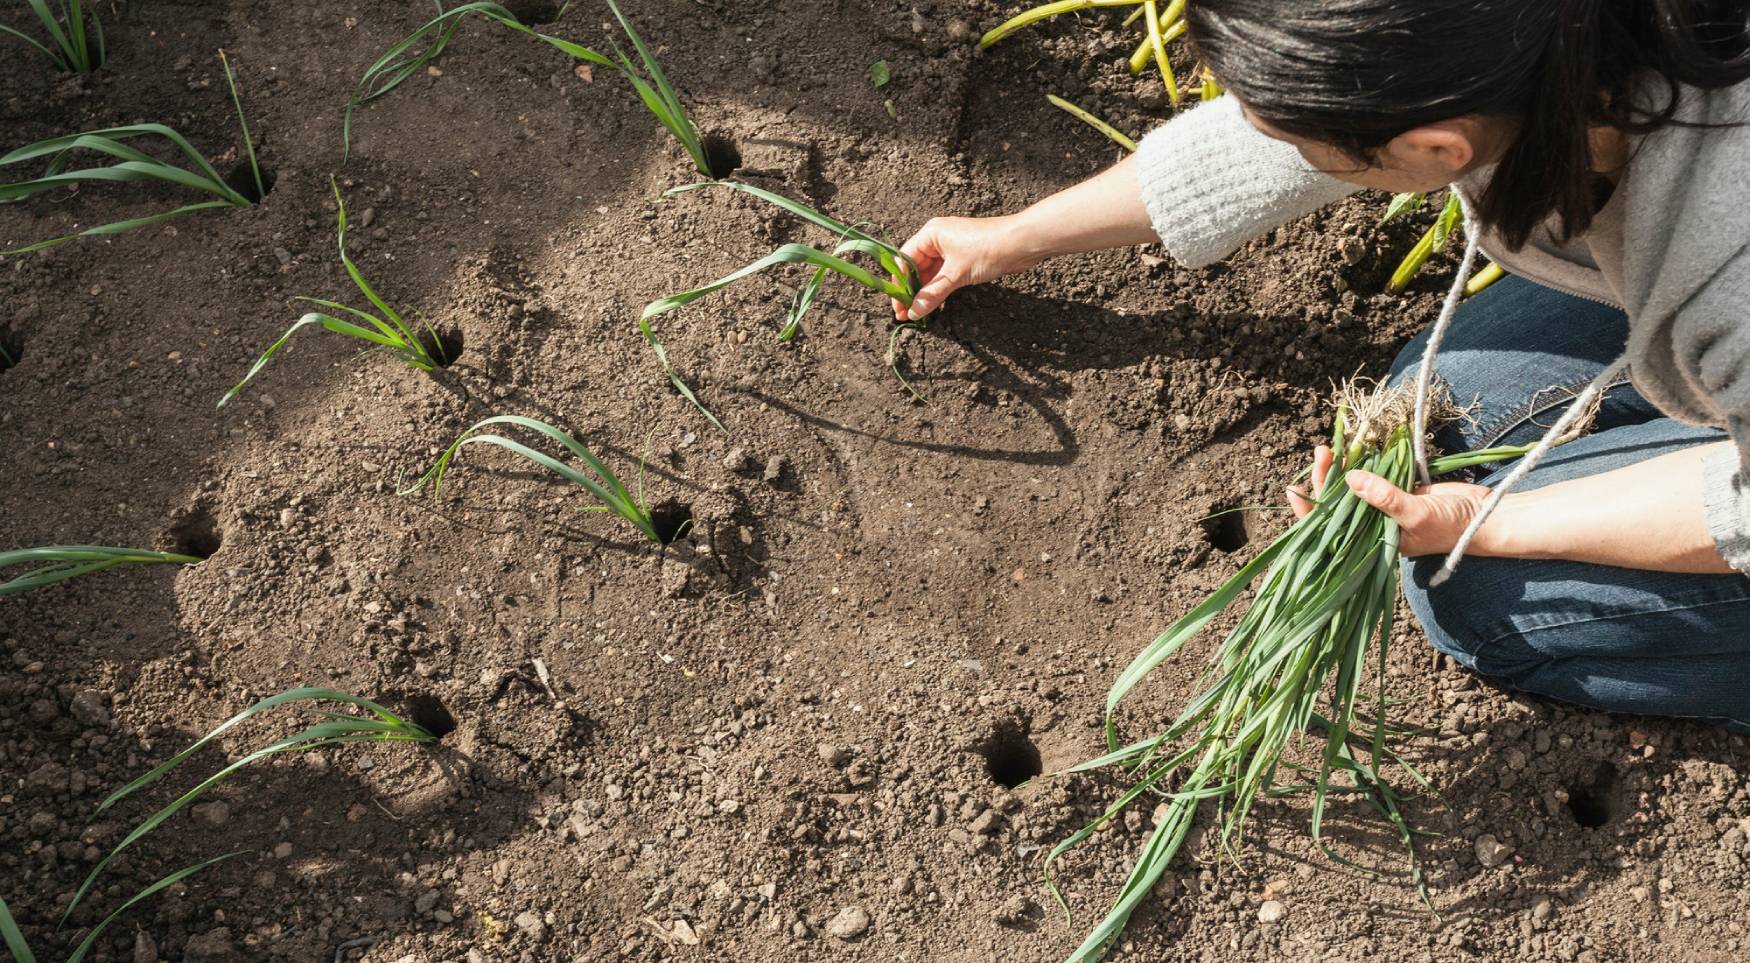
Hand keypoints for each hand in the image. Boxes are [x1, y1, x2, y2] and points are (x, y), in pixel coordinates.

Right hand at [892, 214, 1045, 321]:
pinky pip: (944, 275)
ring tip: (916, 313)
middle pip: (916, 267)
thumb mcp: (956, 274)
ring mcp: (951, 248)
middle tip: (904, 314)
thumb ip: (932, 294)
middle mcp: (937, 239)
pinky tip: (932, 304)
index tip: (897, 305)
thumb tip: (913, 312)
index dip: (900, 283)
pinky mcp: (963, 258)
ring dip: (923, 293)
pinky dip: (938, 289)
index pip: (905, 259)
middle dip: (910, 291)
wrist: (1022, 243)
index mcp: (931, 234)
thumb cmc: (989, 249)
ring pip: (930, 273)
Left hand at [1286, 445, 1496, 557]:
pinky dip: (1364, 461)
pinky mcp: (1397, 490)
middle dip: (1326, 478)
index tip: (1294, 489)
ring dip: (1342, 466)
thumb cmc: (1452, 526)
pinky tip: (1355, 447)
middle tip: (1322, 451)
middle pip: (1338, 503)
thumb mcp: (1416, 514)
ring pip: (1353, 486)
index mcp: (1370, 543)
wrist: (1484, 516)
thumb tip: (1351, 478)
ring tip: (1332, 446)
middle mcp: (1371, 526)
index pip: (1330, 529)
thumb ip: (1385, 498)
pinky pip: (1373, 475)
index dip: (1310, 510)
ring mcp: (1383, 507)